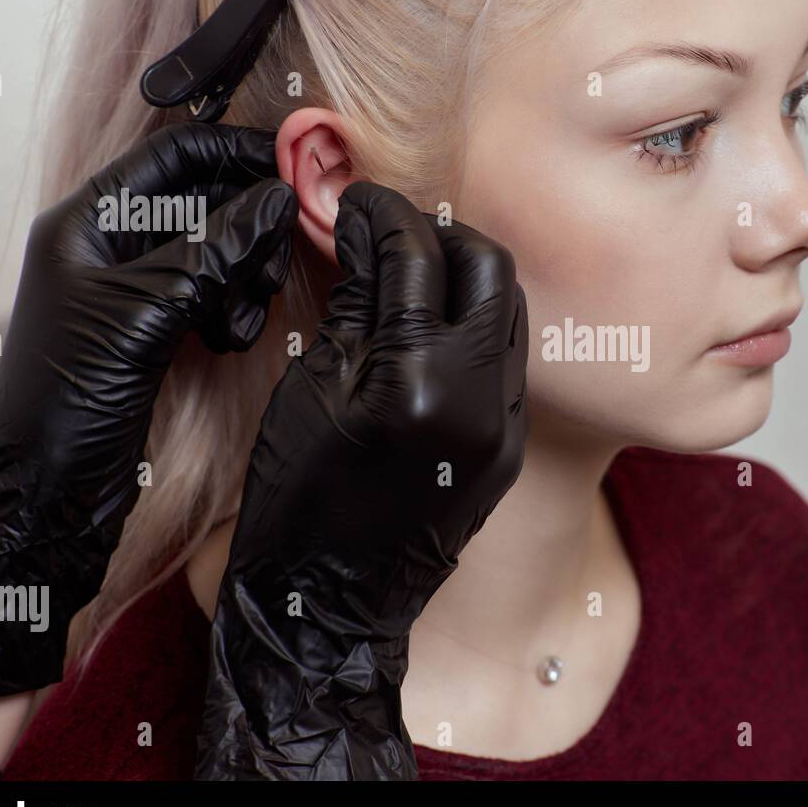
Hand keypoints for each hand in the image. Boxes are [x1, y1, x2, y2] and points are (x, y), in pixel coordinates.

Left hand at [0, 122, 298, 697]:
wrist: (49, 489)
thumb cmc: (67, 397)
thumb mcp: (146, 309)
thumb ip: (214, 249)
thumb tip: (276, 199)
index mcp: (90, 221)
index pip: (174, 155)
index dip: (235, 154)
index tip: (292, 169)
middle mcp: (115, 246)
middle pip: (206, 202)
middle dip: (249, 228)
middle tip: (271, 265)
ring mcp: (140, 288)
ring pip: (220, 251)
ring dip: (246, 276)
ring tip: (243, 317)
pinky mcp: (161, 326)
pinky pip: (218, 294)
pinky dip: (236, 309)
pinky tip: (231, 337)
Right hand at [196, 181, 527, 779]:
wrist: (330, 604)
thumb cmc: (295, 501)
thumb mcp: (309, 388)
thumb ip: (354, 304)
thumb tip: (367, 240)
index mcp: (415, 378)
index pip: (414, 253)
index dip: (380, 213)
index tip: (354, 202)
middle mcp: (479, 396)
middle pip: (486, 265)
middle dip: (438, 231)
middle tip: (389, 231)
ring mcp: (505, 424)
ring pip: (510, 309)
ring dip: (466, 276)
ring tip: (413, 273)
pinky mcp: (512, 446)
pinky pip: (509, 360)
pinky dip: (477, 327)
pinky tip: (434, 328)